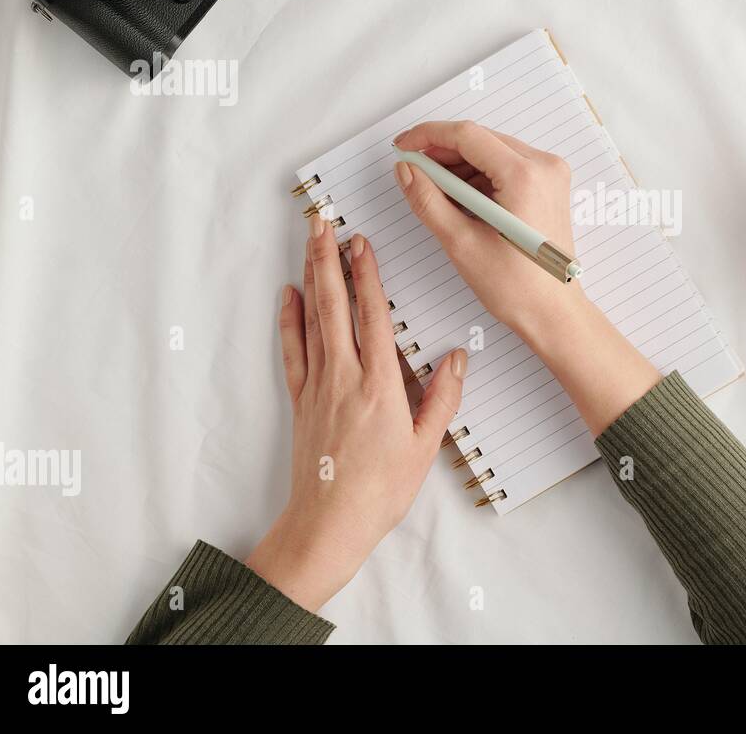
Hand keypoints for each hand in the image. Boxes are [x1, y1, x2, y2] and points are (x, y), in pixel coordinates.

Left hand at [247, 214, 466, 611]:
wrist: (329, 524)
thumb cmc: (380, 491)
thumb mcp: (425, 447)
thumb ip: (442, 398)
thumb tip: (457, 357)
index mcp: (380, 386)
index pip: (373, 316)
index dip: (367, 275)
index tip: (362, 241)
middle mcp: (344, 378)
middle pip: (334, 305)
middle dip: (328, 258)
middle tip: (323, 221)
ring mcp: (318, 387)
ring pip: (312, 319)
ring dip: (310, 277)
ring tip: (310, 243)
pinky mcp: (301, 402)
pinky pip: (293, 351)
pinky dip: (290, 319)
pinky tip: (289, 296)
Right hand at [394, 120, 659, 434]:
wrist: (552, 312)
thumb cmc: (516, 287)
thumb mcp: (461, 243)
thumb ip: (428, 200)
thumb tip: (406, 170)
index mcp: (525, 176)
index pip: (467, 135)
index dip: (428, 136)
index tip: (403, 146)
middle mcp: (544, 166)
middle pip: (480, 139)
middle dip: (441, 152)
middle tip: (411, 169)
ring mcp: (550, 174)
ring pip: (491, 151)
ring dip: (459, 165)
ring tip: (433, 191)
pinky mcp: (548, 185)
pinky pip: (506, 166)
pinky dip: (479, 176)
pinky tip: (459, 199)